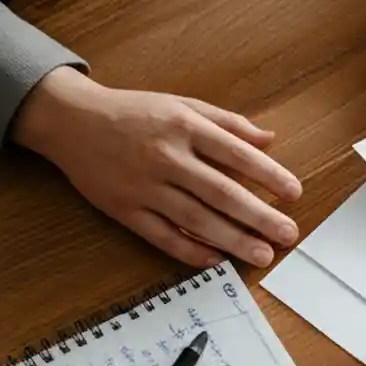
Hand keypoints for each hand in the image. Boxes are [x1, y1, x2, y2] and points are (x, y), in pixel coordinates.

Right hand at [11, 67, 301, 267]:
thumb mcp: (182, 104)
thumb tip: (269, 140)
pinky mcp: (124, 209)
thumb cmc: (135, 112)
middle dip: (259, 216)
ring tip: (262, 254)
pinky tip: (216, 260)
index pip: (236, 154)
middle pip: (221, 192)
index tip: (294, 194)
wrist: (71, 120)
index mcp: (184, 126)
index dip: (269, 175)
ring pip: (195, 220)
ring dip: (232, 240)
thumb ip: (227, 123)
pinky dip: (190, 251)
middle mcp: (166, 157)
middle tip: (288, 234)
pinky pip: (162, 236)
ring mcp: (144, 186)